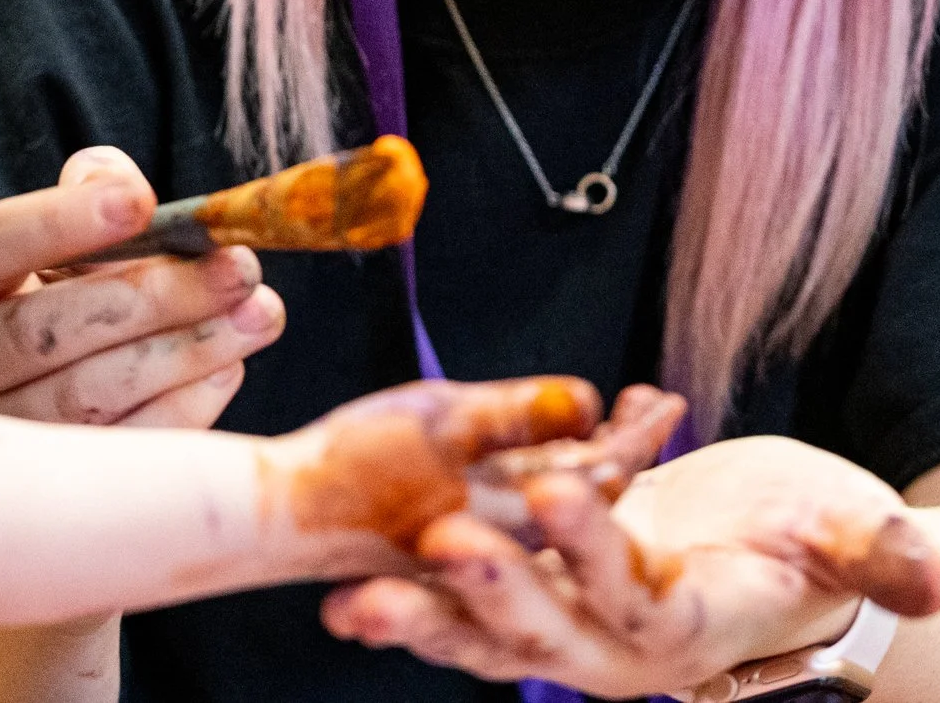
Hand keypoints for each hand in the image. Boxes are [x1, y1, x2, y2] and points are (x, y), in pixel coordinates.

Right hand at [0, 146, 286, 427]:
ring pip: (87, 397)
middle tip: (242, 266)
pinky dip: (181, 408)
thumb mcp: (56, 260)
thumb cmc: (57, 322)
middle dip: (154, 295)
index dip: (57, 222)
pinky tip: (228, 368)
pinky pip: (117, 454)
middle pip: (42, 332)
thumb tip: (114, 178)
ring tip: (260, 313)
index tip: (141, 199)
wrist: (30, 439)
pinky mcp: (41, 500)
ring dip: (186, 351)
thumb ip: (86, 200)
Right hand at [274, 381, 680, 575]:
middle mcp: (508, 540)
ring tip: (604, 414)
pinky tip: (538, 448)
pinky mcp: (450, 533)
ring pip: (552, 499)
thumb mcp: (438, 422)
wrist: (274, 517)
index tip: (665, 399)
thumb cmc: (348, 470)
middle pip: (588, 493)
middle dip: (622, 444)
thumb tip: (589, 400)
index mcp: (517, 519)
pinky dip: (540, 467)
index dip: (638, 435)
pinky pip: (517, 503)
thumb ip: (516, 413)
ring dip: (584, 456)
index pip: (603, 478)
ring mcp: (479, 540)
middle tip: (651, 401)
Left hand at [322, 434, 939, 696]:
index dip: (599, 549)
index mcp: (697, 627)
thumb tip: (939, 580)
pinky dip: (416, 599)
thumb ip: (882, 556)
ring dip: (424, 618)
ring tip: (350, 606)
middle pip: (550, 630)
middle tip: (435, 548)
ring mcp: (578, 629)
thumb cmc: (825, 537)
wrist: (779, 547)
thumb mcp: (859, 532)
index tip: (555, 493)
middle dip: (491, 594)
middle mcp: (626, 647)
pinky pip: (471, 608)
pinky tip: (348, 591)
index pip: (641, 594)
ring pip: (492, 634)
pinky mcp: (543, 599)